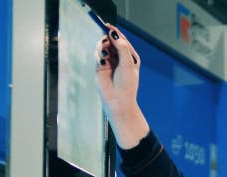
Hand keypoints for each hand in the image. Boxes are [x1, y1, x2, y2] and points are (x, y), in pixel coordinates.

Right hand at [94, 24, 148, 147]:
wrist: (118, 101)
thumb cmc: (127, 84)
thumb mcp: (127, 63)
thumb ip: (121, 47)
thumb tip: (113, 33)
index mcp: (129, 56)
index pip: (121, 39)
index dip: (114, 31)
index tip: (107, 25)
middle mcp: (119, 57)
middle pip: (110, 41)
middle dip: (106, 39)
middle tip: (105, 42)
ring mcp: (109, 62)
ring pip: (102, 46)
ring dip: (101, 47)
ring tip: (104, 54)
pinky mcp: (100, 67)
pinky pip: (97, 55)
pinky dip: (98, 55)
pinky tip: (101, 61)